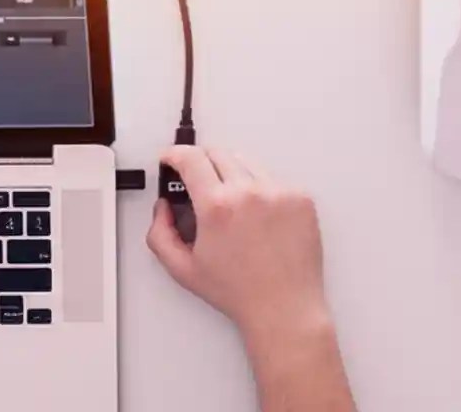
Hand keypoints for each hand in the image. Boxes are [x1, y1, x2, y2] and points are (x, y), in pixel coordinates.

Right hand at [147, 147, 328, 342]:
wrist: (284, 307)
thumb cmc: (239, 292)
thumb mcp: (183, 269)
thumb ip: (159, 233)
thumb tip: (163, 207)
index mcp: (218, 207)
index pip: (191, 158)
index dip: (174, 154)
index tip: (171, 158)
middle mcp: (249, 192)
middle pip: (218, 152)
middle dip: (201, 161)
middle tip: (197, 180)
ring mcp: (279, 192)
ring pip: (246, 161)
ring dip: (231, 172)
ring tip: (230, 204)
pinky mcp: (300, 197)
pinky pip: (273, 178)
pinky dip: (259, 187)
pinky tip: (256, 215)